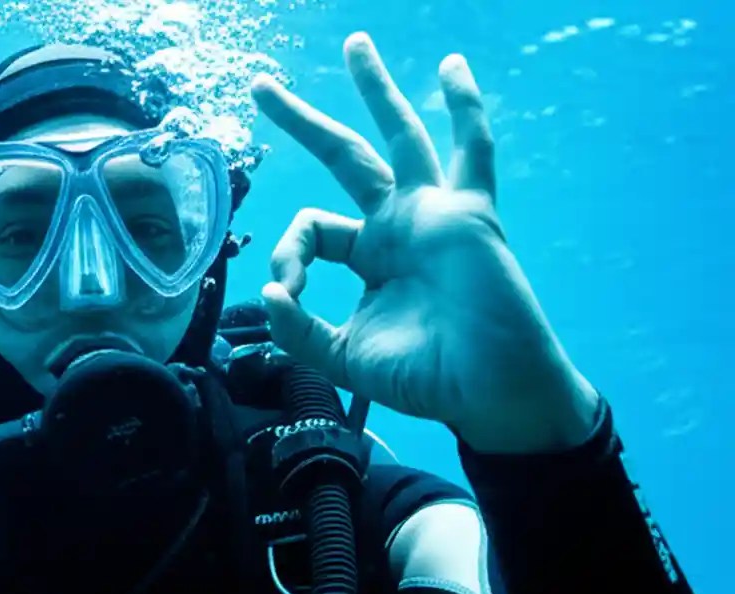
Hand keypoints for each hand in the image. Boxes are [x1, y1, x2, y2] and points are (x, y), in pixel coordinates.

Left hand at [252, 32, 598, 454]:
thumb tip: (270, 294)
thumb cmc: (426, 378)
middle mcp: (398, 225)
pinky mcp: (466, 213)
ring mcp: (431, 213)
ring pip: (398, 136)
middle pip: (342, 157)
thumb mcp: (343, 356)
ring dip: (375, 87)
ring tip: (354, 44)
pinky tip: (453, 69)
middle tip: (262, 86)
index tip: (288, 293)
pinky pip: (473, 150)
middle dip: (300, 120)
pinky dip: (465, 109)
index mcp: (369, 257)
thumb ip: (300, 329)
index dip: (287, 253)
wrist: (489, 391)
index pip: (313, 229)